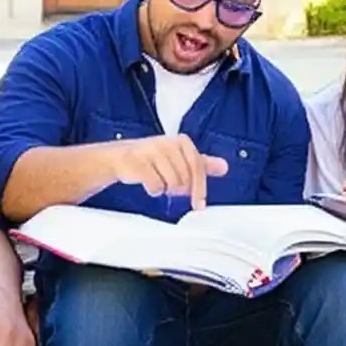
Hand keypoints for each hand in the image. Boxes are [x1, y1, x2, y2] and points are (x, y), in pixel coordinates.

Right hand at [109, 134, 228, 209]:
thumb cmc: (152, 159)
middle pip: (185, 179)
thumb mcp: (179, 159)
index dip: (200, 189)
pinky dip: (153, 190)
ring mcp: (152, 151)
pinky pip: (155, 186)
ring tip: (158, 181)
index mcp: (182, 141)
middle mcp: (168, 143)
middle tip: (169, 186)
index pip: (198, 168)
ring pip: (171, 184)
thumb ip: (201, 164)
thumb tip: (224, 167)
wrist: (120, 158)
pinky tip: (148, 184)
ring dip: (165, 189)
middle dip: (179, 189)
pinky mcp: (138, 162)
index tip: (199, 204)